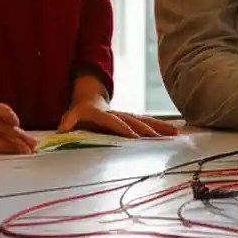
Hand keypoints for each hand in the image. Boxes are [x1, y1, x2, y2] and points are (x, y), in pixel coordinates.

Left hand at [58, 96, 177, 137]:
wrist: (90, 100)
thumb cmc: (79, 113)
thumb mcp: (70, 116)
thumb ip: (67, 124)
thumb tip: (61, 131)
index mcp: (102, 115)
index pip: (114, 122)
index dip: (123, 129)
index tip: (133, 137)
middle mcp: (118, 114)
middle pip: (134, 121)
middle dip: (147, 129)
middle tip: (160, 137)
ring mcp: (127, 116)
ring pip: (145, 121)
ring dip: (159, 127)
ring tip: (175, 133)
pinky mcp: (133, 120)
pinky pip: (148, 123)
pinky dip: (161, 127)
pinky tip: (174, 132)